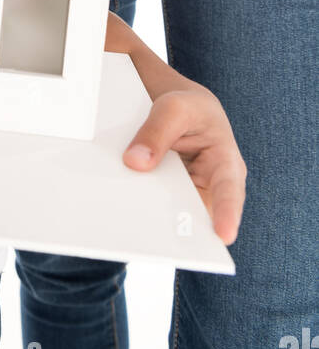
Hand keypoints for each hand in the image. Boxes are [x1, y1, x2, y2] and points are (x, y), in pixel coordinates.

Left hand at [123, 86, 246, 245]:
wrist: (179, 107)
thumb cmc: (189, 107)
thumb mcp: (174, 107)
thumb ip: (155, 132)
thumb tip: (135, 163)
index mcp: (226, 165)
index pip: (229, 192)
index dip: (227, 214)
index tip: (224, 235)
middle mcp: (211, 188)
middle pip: (195, 213)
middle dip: (180, 227)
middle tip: (161, 241)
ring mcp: (187, 195)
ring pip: (171, 215)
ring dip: (152, 221)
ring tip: (132, 227)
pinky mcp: (167, 197)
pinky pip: (153, 207)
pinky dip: (138, 208)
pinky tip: (118, 210)